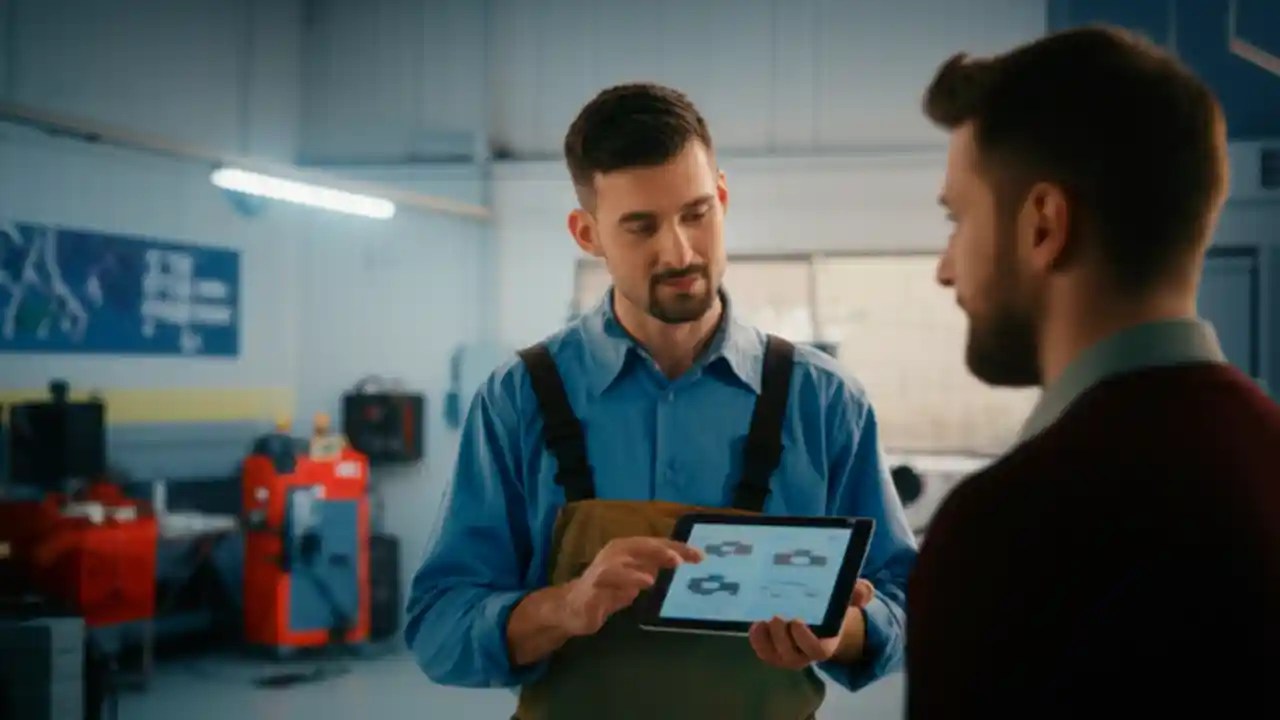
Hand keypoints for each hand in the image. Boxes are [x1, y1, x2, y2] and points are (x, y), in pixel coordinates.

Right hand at [560, 536, 703, 637]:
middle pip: (643, 545)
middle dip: (667, 548)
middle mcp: (616, 553)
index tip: (700, 556)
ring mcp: (604, 567)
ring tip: (674, 561)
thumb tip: (682, 561)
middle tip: (689, 556)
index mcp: (627, 549)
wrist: (573, 608)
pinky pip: (613, 578)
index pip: (656, 544)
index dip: (678, 547)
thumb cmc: (608, 590)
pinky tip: (646, 581)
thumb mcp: (636, 578)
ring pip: (628, 556)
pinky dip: (630, 577)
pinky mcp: (595, 584)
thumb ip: (654, 568)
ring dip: (652, 556)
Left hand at [748, 579, 875, 669]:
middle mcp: (805, 654)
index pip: (817, 649)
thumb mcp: (848, 597)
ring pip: (774, 654)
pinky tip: (754, 624)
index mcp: (826, 644)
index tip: (797, 620)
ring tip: (762, 617)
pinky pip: (763, 651)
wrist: (818, 617)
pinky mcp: (771, 651)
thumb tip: (863, 588)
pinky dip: (757, 640)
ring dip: (766, 637)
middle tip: (775, 614)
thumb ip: (858, 593)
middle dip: (781, 635)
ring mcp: (786, 655)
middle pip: (790, 653)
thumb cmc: (832, 607)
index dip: (805, 638)